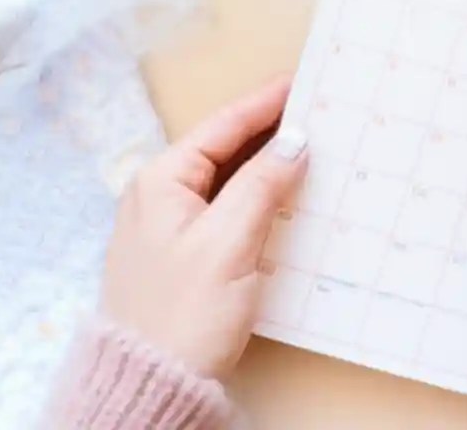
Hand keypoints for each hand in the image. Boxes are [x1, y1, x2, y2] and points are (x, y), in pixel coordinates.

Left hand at [101, 77, 307, 377]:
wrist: (151, 382)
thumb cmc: (180, 315)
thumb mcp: (228, 242)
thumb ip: (261, 185)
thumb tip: (294, 143)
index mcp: (161, 182)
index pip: (222, 127)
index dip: (265, 103)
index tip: (301, 83)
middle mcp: (160, 198)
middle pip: (224, 150)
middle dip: (270, 133)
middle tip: (315, 115)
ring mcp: (172, 229)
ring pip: (229, 183)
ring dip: (268, 169)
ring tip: (311, 152)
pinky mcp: (187, 258)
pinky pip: (229, 213)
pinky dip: (260, 202)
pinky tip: (288, 203)